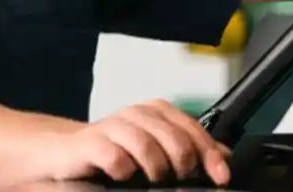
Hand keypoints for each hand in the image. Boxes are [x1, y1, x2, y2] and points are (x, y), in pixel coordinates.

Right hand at [45, 100, 231, 185]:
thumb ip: (188, 147)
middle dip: (183, 164)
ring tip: (152, 180)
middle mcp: (138, 114)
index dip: (210, 155)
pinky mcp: (91, 143)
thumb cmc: (114, 149)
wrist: (67, 151)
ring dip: (155, 169)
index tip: (221, 177)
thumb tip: (225, 156)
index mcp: (158, 112)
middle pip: (174, 138)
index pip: (193, 129)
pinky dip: (124, 170)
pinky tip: (123, 176)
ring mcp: (114, 126)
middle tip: (179, 178)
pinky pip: (115, 158)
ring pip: (147, 146)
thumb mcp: (157, 146)